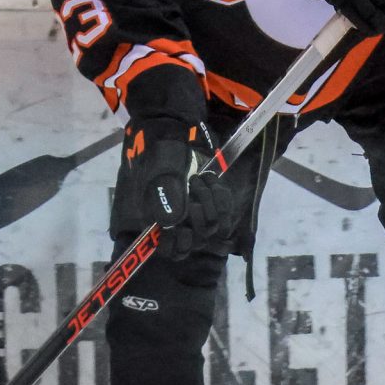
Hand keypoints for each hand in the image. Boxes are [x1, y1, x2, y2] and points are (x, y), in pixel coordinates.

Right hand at [119, 118, 238, 258]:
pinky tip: (213, 181)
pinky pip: (226, 215)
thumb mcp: (161, 170)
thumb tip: (173, 224)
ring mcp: (197, 216)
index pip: (171, 251)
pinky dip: (222, 197)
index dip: (179, 244)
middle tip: (192, 184)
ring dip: (210, 200)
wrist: (175, 133)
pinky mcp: (213, 206)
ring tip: (199, 179)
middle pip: (197, 240)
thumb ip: (165, 195)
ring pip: (213, 228)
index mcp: (157, 221)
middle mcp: (177, 224)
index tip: (182, 227)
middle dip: (199, 212)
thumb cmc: (162, 152)